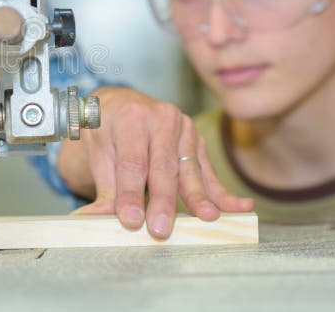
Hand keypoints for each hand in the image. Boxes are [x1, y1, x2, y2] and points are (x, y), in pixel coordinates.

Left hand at [58, 87, 252, 238]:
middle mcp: (160, 118)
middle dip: (162, 200)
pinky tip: (239, 207)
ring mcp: (183, 129)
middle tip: (160, 229)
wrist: (123, 105)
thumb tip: (94, 220)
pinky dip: (222, 192)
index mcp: (131, 117)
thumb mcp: (98, 153)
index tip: (130, 220)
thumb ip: (104, 188)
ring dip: (197, 197)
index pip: (132, 162)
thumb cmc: (109, 131)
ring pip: (189, 170)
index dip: (130, 193)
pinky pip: (208, 171)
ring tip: (207, 218)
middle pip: (163, 166)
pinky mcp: (197, 142)